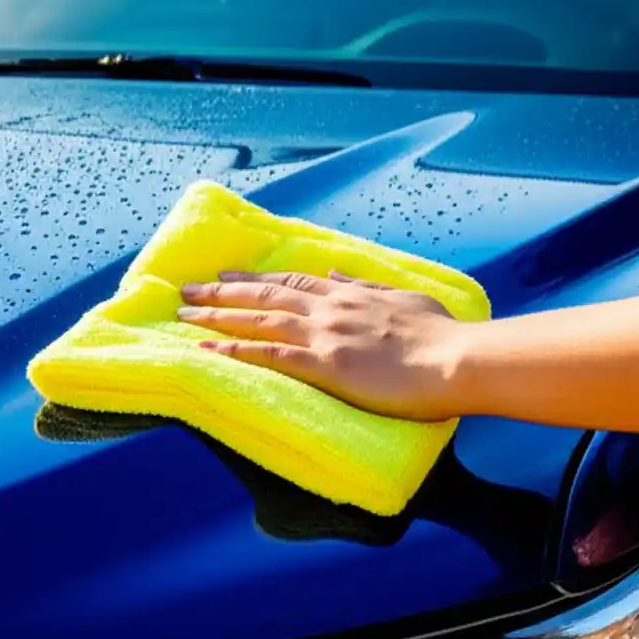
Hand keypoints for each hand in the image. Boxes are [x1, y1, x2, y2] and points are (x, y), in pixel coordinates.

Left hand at [178, 271, 472, 421]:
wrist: (456, 359)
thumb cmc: (441, 336)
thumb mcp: (404, 298)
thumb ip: (366, 285)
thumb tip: (335, 273)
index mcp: (348, 295)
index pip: (292, 283)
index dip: (255, 280)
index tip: (227, 278)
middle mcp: (328, 309)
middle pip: (263, 296)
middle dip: (221, 294)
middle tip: (187, 292)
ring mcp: (323, 335)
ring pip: (257, 321)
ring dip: (216, 318)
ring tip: (183, 316)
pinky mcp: (323, 365)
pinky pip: (267, 356)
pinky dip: (232, 351)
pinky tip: (206, 351)